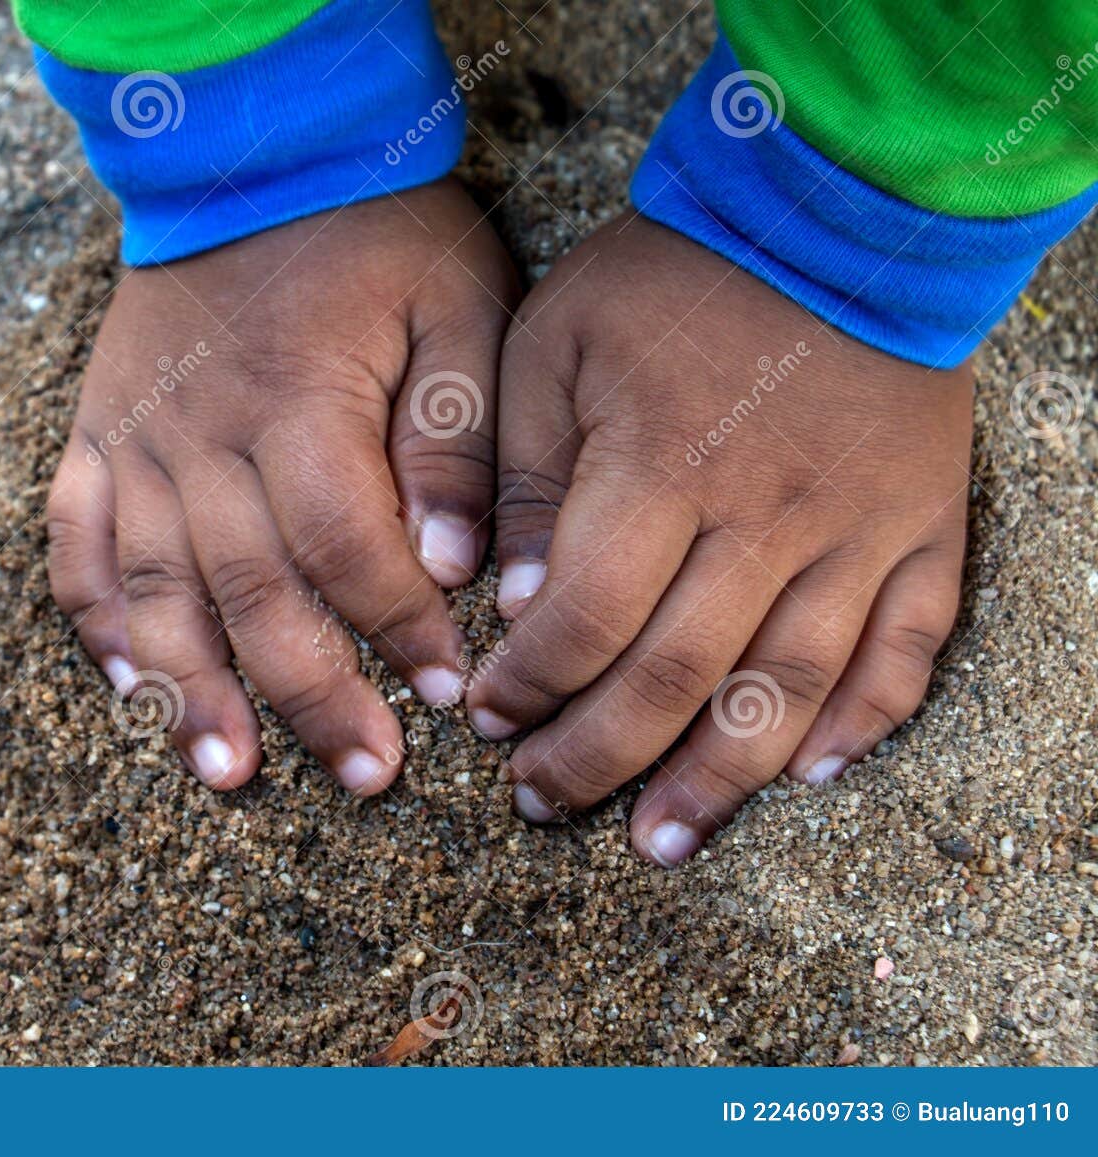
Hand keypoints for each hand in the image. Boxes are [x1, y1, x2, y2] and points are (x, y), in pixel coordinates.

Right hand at [48, 180, 517, 794]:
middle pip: (251, 594)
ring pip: (151, 589)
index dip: (397, 631)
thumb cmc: (373, 233)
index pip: (350, 551)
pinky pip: (75, 542)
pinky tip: (126, 686)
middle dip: (311, 696)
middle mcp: (203, 437)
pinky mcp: (97, 436)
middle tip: (366, 777)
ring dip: (189, 692)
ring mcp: (136, 441)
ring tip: (227, 773)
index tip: (445, 694)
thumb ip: (453, 436)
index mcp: (301, 404)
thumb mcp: (454, 305)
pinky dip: (95, 619)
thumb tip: (456, 562)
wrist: (254, 153)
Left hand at [468, 215, 970, 864]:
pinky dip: (862, 722)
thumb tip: (515, 598)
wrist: (838, 209)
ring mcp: (857, 533)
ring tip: (660, 841)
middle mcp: (765, 519)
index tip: (489, 718)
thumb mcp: (556, 342)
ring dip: (717, 781)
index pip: (588, 619)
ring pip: (786, 690)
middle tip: (541, 802)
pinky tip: (812, 777)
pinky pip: (906, 650)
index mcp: (663, 467)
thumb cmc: (675, 275)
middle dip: (596, 757)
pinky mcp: (922, 530)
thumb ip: (524, 473)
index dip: (531, 684)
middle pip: (675, 678)